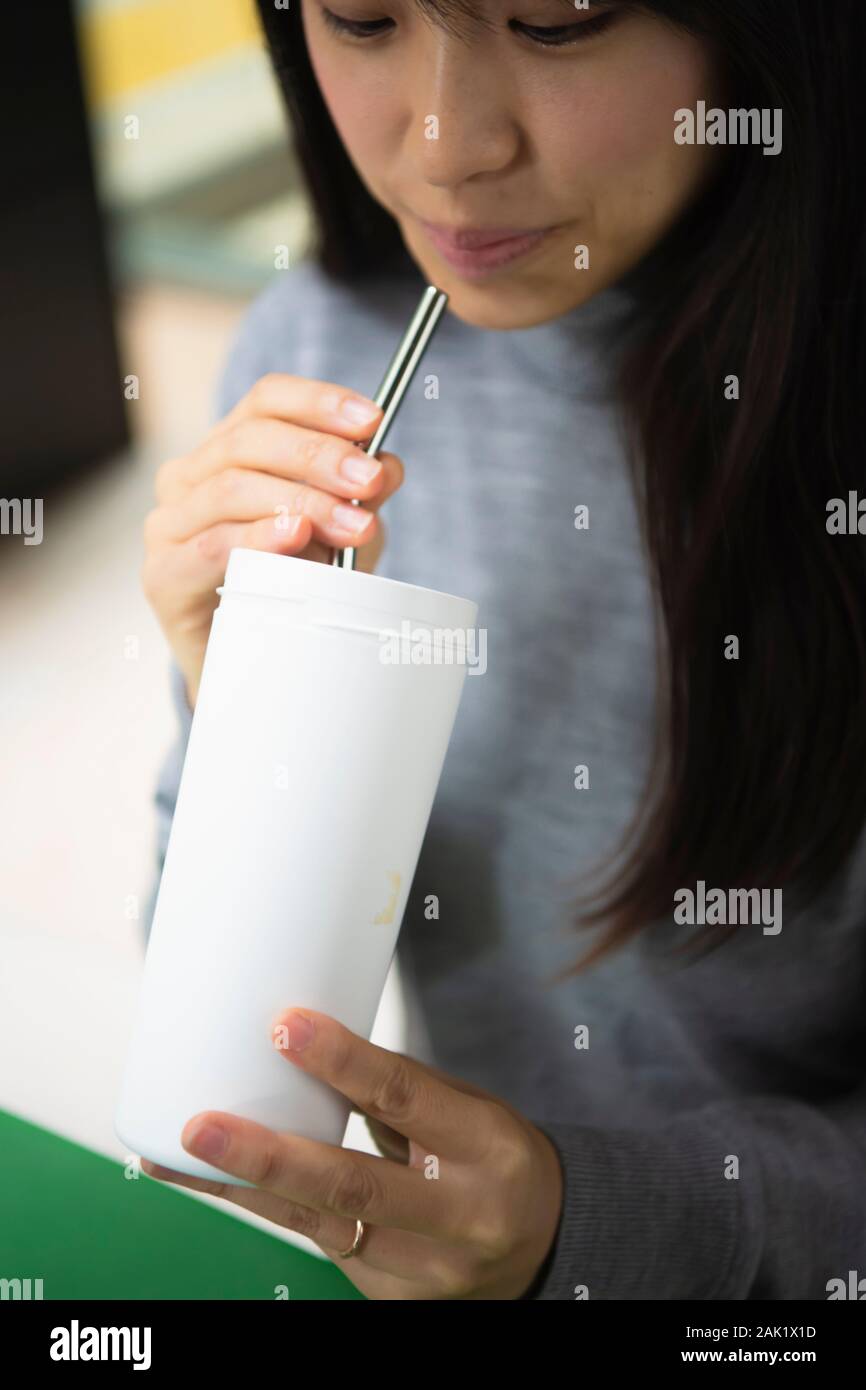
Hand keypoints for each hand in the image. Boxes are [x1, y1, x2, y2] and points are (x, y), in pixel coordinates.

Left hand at [140, 1009, 563, 1299]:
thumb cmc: (494, 1160)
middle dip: (268, 1156)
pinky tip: (220, 1184)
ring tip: (178, 1157)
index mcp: (486, 1148)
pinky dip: (267, 1211)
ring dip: (241, 1190)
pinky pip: (319, 1247)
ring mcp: (424, 1270)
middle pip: (352, 1186)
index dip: (343, 1062)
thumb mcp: (469, 1113)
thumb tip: (307, 1045)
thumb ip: (399, 1090)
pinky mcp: (391, 1298)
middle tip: (200, 1125)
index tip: (285, 1027)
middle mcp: (459, 1217)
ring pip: (318, 1227)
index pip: (406, 1097)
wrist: (542, 1245)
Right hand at [141, 375, 404, 707]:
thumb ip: (359, 494)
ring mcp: (168, 524)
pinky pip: (210, 545)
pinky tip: (295, 536)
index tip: (372, 420)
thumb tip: (388, 465)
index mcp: (227, 450)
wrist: (250, 663)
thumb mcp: (340, 530)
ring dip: (301, 501)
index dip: (318, 402)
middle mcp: (188, 477)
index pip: (266, 400)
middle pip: (250, 439)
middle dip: (319, 456)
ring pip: (231, 487)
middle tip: (370, 479)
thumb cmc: (291, 585)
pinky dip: (257, 536)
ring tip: (352, 524)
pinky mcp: (162, 576)